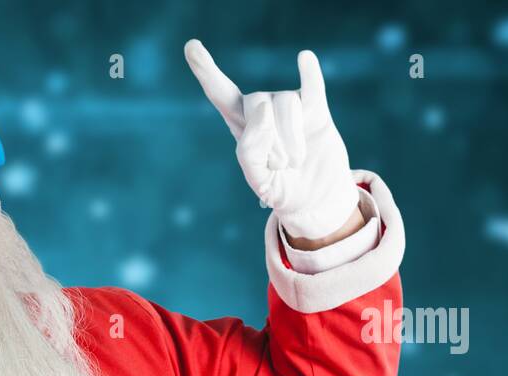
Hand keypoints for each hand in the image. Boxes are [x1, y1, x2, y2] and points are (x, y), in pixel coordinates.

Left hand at [184, 39, 360, 241]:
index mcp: (240, 126)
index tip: (191, 46)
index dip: (206, 70)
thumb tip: (262, 110)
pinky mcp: (315, 107)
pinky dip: (310, 73)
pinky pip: (312, 85)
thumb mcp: (259, 181)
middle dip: (269, 138)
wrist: (315, 197)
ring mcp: (289, 106)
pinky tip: (304, 59)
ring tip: (296, 161)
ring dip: (291, 140)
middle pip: (257, 102)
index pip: (219, 93)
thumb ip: (251, 152)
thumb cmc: (281, 188)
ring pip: (286, 105)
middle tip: (280, 166)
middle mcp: (262, 110)